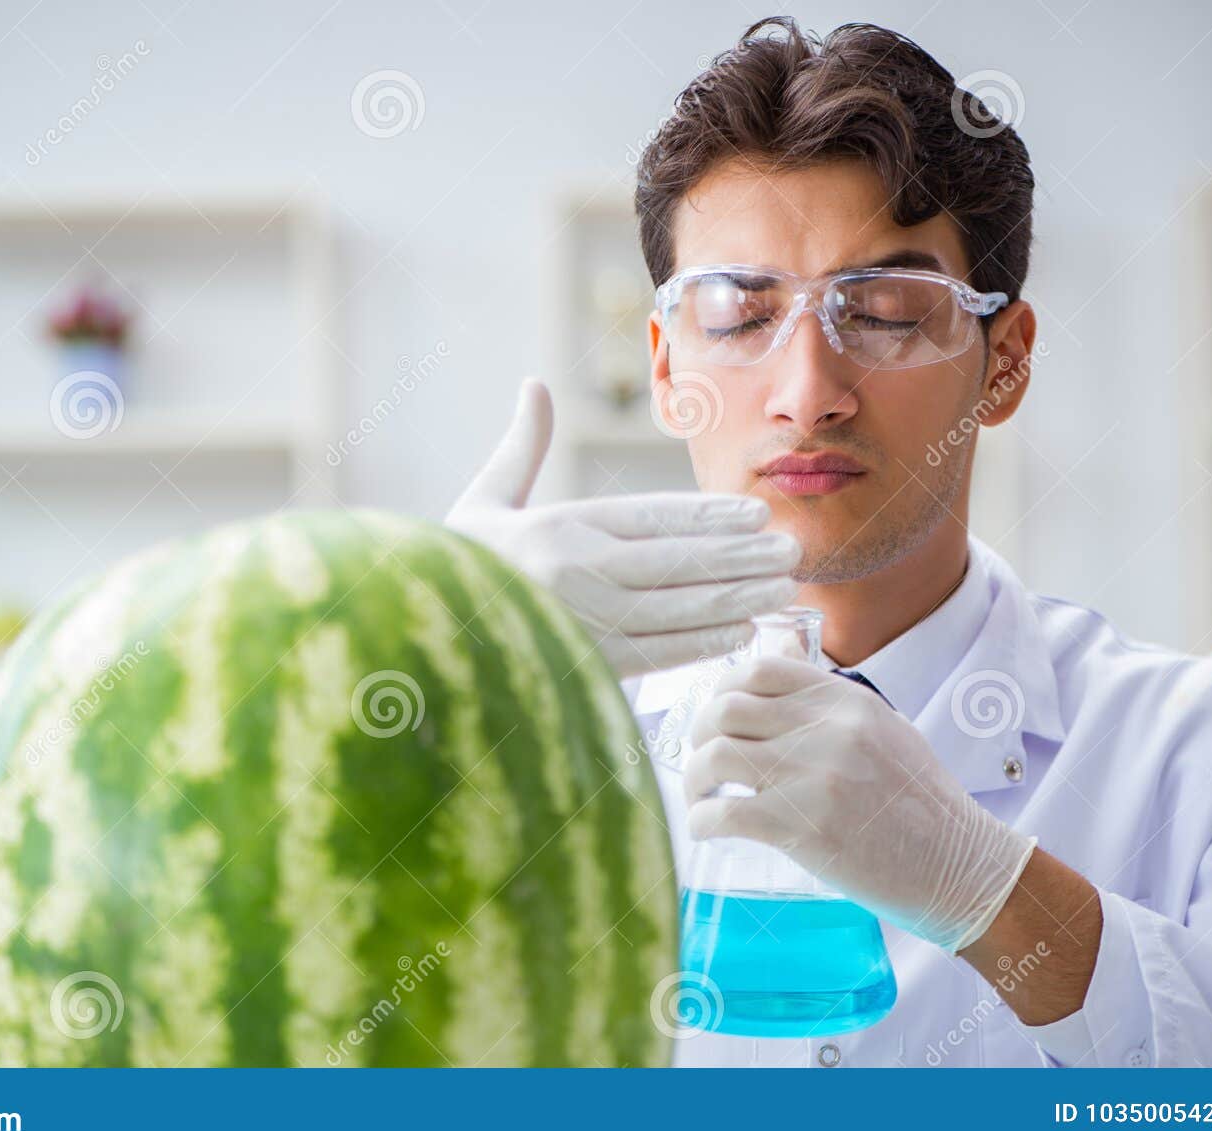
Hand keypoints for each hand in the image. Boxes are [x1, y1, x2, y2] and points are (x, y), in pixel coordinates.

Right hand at [445, 378, 801, 677]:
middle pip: (677, 560)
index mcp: (558, 527)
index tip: (753, 514)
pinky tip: (740, 631)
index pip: (651, 517)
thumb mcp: (483, 501)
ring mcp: (584, 621)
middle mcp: (576, 571)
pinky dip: (702, 642)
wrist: (420, 637)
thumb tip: (533, 384)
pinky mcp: (583, 666)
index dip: (709, 515)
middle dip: (740, 555)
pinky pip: (656, 652)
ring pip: (677, 606)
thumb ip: (521, 447)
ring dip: (735, 597)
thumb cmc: (453, 566)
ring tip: (780, 587)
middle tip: (791, 549)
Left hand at [683, 655, 1037, 952]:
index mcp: (846, 701)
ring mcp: (815, 777)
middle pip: (725, 709)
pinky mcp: (804, 827)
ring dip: (694, 779)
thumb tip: (772, 677)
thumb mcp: (884, 731)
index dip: (723, 689)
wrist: (959, 867)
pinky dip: (702, 821)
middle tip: (703, 761)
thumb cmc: (920, 804)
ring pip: (714, 756)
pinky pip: (723, 812)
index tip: (717, 717)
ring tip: (703, 798)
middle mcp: (829, 729)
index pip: (759, 669)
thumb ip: (830, 707)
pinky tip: (708, 829)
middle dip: (698, 734)